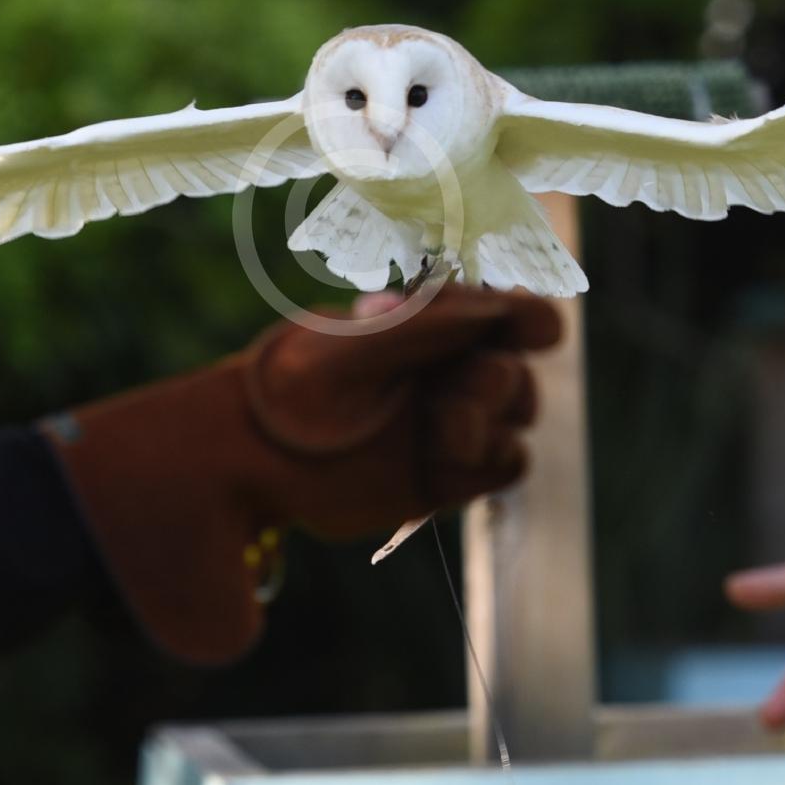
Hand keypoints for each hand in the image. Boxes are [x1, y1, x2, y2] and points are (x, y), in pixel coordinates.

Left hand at [241, 286, 562, 535]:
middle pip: (516, 372)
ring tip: (445, 433)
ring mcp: (451, 423)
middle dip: (497, 383)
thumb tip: (495, 309)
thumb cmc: (291, 388)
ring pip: (517, 419)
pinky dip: (492, 460)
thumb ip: (422, 327)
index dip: (529, 318)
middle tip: (456, 399)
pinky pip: (507, 465)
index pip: (507, 312)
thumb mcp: (351, 348)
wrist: (250, 460)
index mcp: (430, 324)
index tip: (535, 331)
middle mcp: (448, 369)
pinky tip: (449, 460)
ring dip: (490, 423)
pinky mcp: (449, 475)